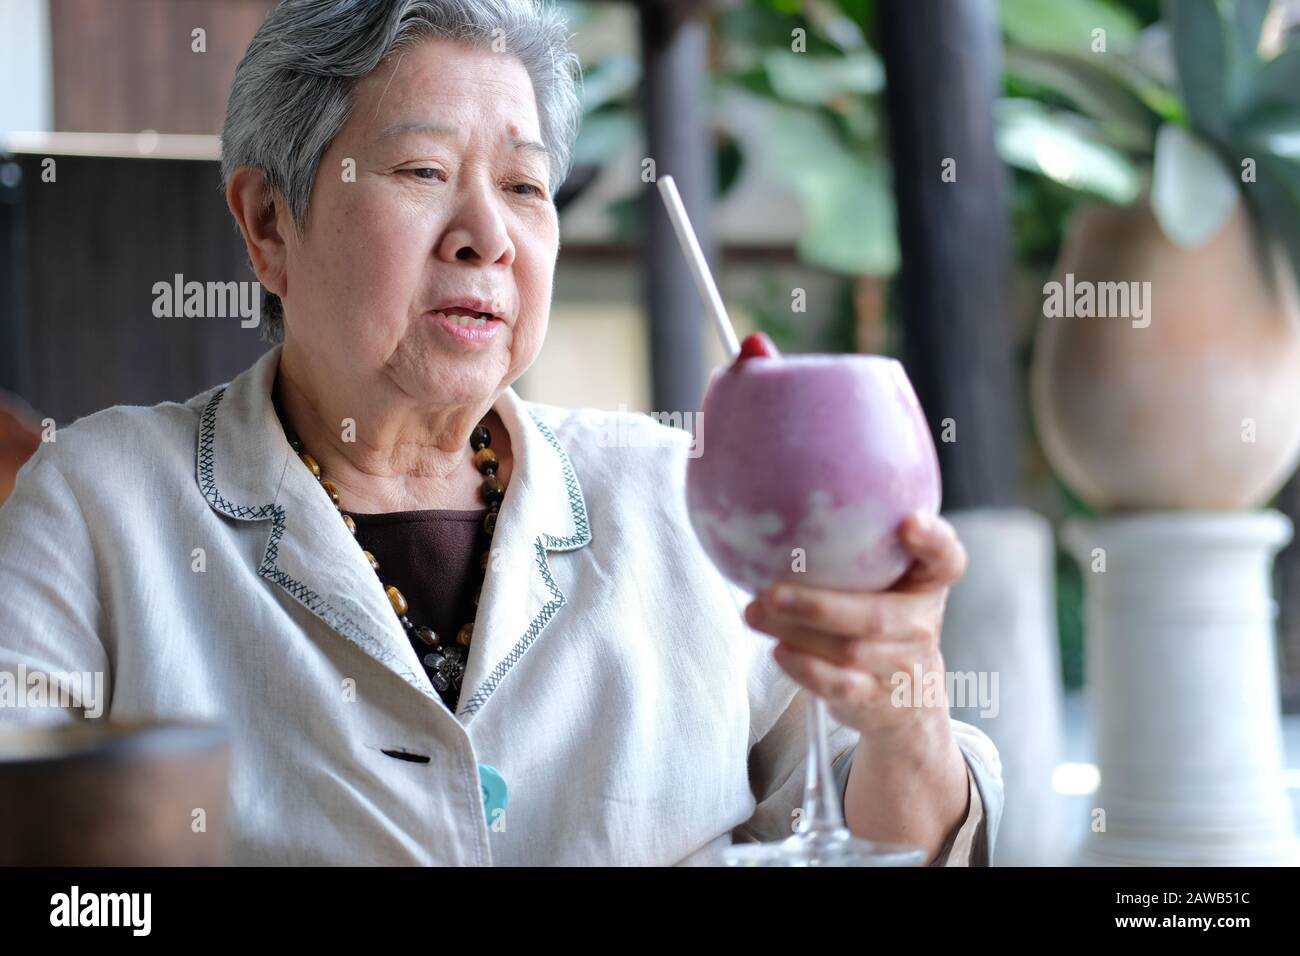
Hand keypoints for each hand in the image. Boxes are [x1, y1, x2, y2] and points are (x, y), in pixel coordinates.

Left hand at [743, 510, 966, 737]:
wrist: (905, 696)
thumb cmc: (882, 617)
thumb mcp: (887, 580)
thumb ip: (861, 549)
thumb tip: (778, 514)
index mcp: (930, 583)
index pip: (947, 558)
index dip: (933, 540)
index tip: (909, 522)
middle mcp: (924, 623)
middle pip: (876, 616)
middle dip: (818, 606)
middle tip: (772, 592)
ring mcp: (903, 666)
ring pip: (850, 651)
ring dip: (796, 633)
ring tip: (756, 614)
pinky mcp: (878, 699)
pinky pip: (840, 685)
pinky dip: (805, 669)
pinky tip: (778, 650)